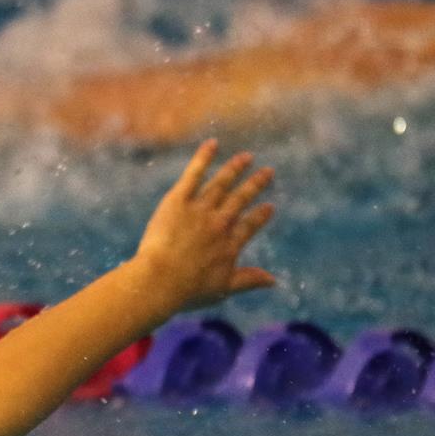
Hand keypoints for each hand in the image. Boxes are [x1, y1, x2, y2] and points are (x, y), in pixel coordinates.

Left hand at [132, 140, 276, 313]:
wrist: (160, 281)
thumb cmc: (187, 291)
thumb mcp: (223, 289)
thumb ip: (249, 280)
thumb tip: (274, 281)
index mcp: (229, 245)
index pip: (250, 226)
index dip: (261, 216)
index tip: (270, 207)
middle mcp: (219, 223)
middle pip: (241, 199)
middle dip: (256, 184)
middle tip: (267, 172)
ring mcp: (200, 210)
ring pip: (222, 183)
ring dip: (235, 168)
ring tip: (246, 157)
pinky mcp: (178, 201)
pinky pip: (193, 174)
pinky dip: (204, 158)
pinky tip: (213, 144)